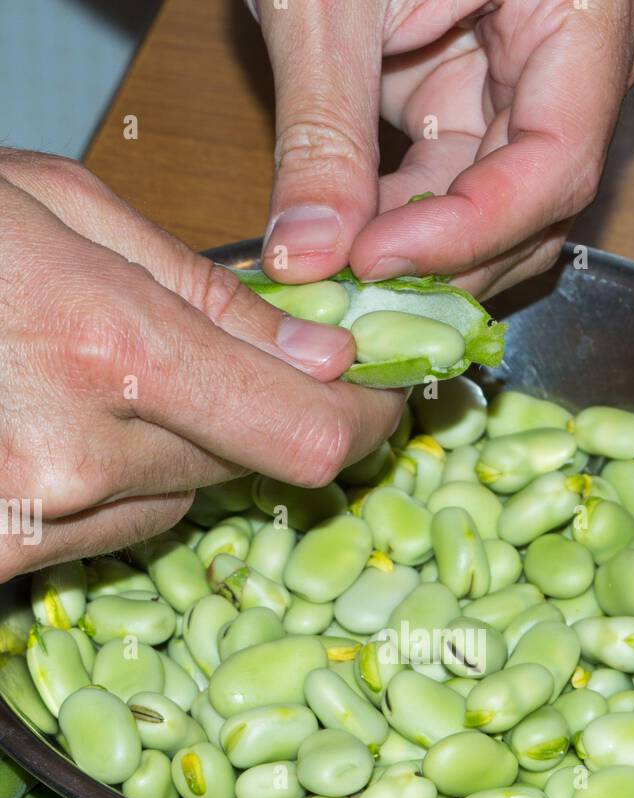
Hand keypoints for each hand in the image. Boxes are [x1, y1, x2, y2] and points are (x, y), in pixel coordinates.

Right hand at [0, 151, 401, 579]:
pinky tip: (68, 428)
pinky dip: (117, 489)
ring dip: (179, 450)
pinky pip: (109, 534)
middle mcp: (78, 454)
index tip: (379, 396)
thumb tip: (319, 356)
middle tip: (232, 363)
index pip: (305, 432)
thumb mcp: (62, 207)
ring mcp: (32, 517)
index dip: (363, 422)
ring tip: (106, 378)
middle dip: (259, 417)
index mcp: (108, 346)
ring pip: (178, 503)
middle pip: (247, 469)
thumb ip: (205, 291)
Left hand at [256, 0, 633, 295]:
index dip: (466, 232)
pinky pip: (463, 184)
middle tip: (348, 296)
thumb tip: (308, 260)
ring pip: (500, 209)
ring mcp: (543, 76)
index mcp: (585, 0)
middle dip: (441, 260)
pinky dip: (404, 220)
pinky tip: (347, 240)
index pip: (556, 161)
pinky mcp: (492, 94)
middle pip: (535, 202)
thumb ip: (325, 138)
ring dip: (421, 253)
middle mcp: (588, 48)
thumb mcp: (327, 5)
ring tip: (337, 271)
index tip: (371, 261)